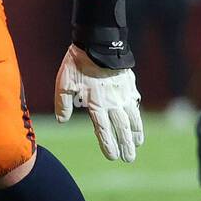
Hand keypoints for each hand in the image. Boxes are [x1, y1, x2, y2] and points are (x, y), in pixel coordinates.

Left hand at [55, 43, 142, 162]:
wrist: (98, 42)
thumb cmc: (77, 64)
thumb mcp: (64, 84)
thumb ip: (63, 104)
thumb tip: (62, 121)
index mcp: (96, 104)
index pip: (104, 130)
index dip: (109, 144)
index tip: (113, 157)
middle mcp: (112, 102)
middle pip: (122, 128)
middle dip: (126, 144)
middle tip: (129, 158)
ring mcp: (123, 93)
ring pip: (132, 117)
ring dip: (136, 132)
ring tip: (138, 143)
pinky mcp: (129, 83)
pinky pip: (135, 102)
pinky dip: (137, 113)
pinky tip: (138, 119)